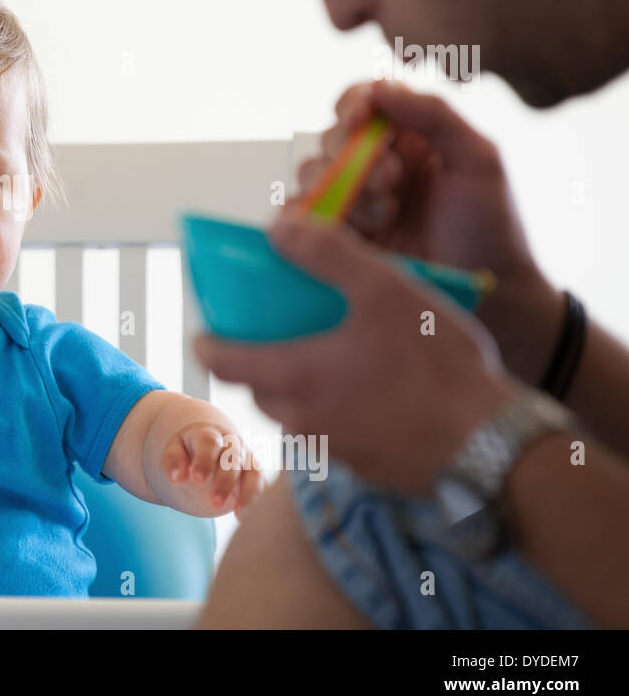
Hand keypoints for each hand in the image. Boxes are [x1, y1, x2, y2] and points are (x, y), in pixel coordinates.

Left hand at [157, 421, 263, 518]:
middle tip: (214, 503)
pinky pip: (261, 485)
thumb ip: (173, 461)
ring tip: (238, 514)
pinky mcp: (255, 472)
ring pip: (253, 472)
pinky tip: (242, 516)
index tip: (196, 478)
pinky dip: (255, 500)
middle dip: (225, 482)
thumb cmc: (188, 450)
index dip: (204, 460)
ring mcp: (246, 457)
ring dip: (247, 493)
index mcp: (207, 434)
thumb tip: (177, 477)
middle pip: (233, 459)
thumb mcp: (174, 451)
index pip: (208, 442)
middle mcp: (231, 443)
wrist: (208, 446)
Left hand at [193, 212, 516, 496]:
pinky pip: (331, 434)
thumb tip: (277, 229)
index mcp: (294, 377)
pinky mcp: (365, 466)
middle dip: (253, 363)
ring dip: (295, 388)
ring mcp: (334, 449)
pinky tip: (365, 390)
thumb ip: (327, 255)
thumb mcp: (383, 290)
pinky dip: (332, 410)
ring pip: (294, 414)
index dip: (208, 345)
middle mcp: (302, 420)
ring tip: (320, 358)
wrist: (490, 447)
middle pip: (257, 390)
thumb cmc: (435, 363)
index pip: (224, 364)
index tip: (204, 333)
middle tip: (267, 336)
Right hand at [295, 79, 563, 383]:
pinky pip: (298, 215)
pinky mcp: (336, 238)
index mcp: (409, 136)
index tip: (358, 120)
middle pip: (330, 136)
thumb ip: (433, 113)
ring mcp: (353, 202)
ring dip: (344, 190)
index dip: (352, 104)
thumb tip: (377, 88)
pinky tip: (343, 229)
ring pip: (312, 174)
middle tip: (391, 182)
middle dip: (352, 155)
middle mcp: (375, 163)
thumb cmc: (490, 225)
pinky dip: (306, 215)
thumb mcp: (477, 158)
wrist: (487, 297)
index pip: (362, 101)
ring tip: (386, 215)